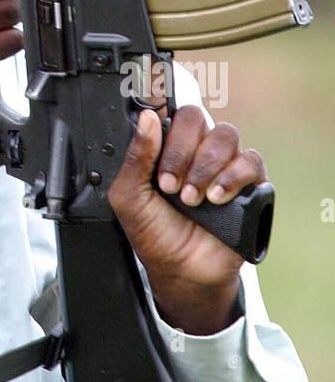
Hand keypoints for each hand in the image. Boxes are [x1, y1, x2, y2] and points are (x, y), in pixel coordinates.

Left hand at [107, 106, 265, 334]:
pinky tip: (216, 198)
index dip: (163, 109)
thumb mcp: (129, 196)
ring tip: (191, 199)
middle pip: (196, 117)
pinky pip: (251, 161)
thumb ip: (136, 157)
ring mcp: (224, 165)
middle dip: (181, 149)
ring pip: (225, 135)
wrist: (182, 272)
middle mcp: (196, 150)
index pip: (169, 111)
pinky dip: (232, 177)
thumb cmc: (155, 233)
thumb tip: (148, 118)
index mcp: (167, 147)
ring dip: (205, 165)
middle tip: (169, 184)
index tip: (155, 122)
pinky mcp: (250, 184)